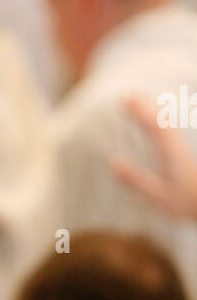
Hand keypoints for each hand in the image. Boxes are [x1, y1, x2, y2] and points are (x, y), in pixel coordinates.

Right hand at [112, 95, 196, 220]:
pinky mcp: (182, 156)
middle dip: (143, 108)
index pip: (154, 126)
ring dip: (150, 114)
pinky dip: (157, 125)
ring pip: (166, 126)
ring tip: (136, 104)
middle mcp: (177, 148)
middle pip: (160, 122)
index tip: (124, 100)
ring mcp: (180, 150)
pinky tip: (151, 126)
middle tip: (126, 96)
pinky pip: (168, 133)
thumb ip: (136, 180)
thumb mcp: (158, 196)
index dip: (140, 111)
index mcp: (171, 153)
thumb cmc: (186, 203)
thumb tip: (113, 163)